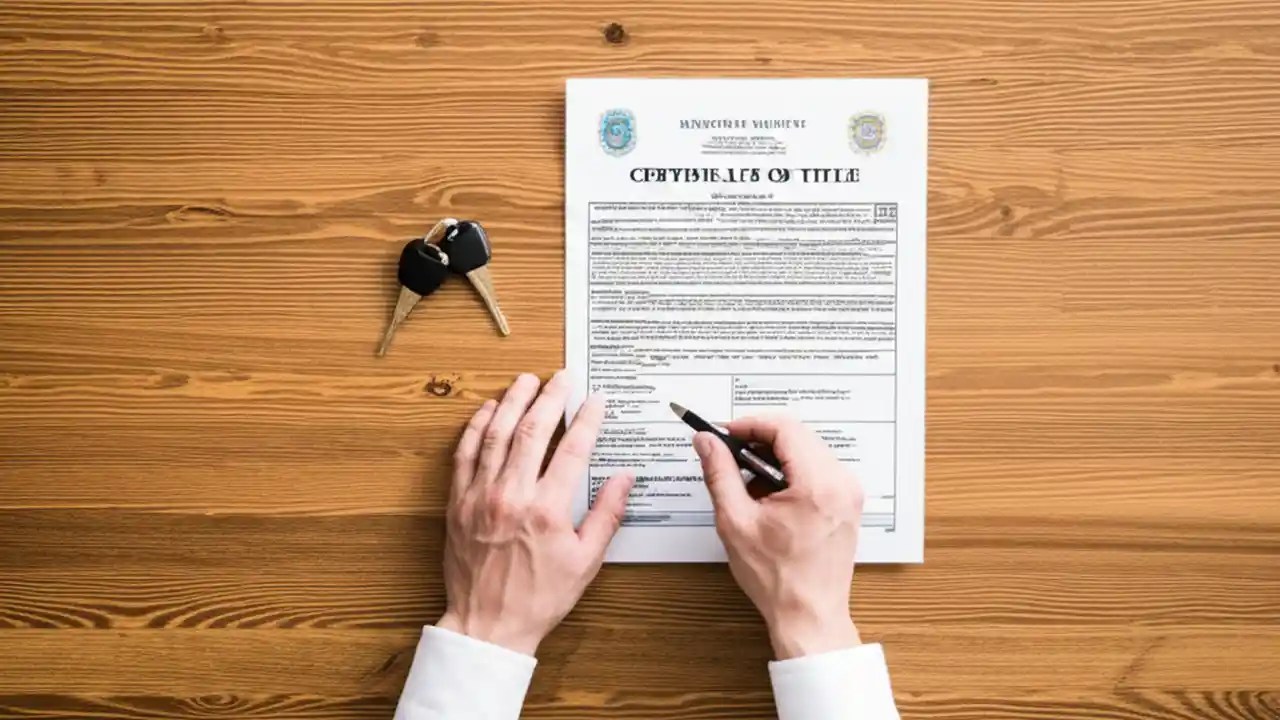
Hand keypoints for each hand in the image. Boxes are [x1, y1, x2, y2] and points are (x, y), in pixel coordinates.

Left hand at [438, 372, 632, 654]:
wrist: (488, 625)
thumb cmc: (539, 597)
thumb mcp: (586, 561)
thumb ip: (606, 515)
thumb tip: (624, 478)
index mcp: (547, 510)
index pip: (572, 449)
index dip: (587, 418)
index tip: (595, 400)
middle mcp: (512, 495)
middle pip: (533, 430)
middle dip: (550, 397)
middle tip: (561, 378)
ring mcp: (480, 496)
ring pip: (497, 434)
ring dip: (512, 401)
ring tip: (525, 381)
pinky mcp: (458, 503)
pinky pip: (465, 454)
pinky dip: (476, 427)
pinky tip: (488, 411)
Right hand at [693, 415, 863, 659]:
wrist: (809, 615)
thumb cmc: (777, 579)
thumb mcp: (736, 521)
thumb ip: (719, 473)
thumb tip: (706, 442)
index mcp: (817, 484)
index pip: (784, 428)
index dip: (749, 424)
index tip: (724, 432)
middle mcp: (841, 482)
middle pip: (797, 434)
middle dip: (759, 439)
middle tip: (728, 454)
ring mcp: (848, 492)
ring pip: (807, 449)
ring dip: (774, 456)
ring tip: (746, 483)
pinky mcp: (847, 502)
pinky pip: (817, 469)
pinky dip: (790, 471)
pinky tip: (768, 496)